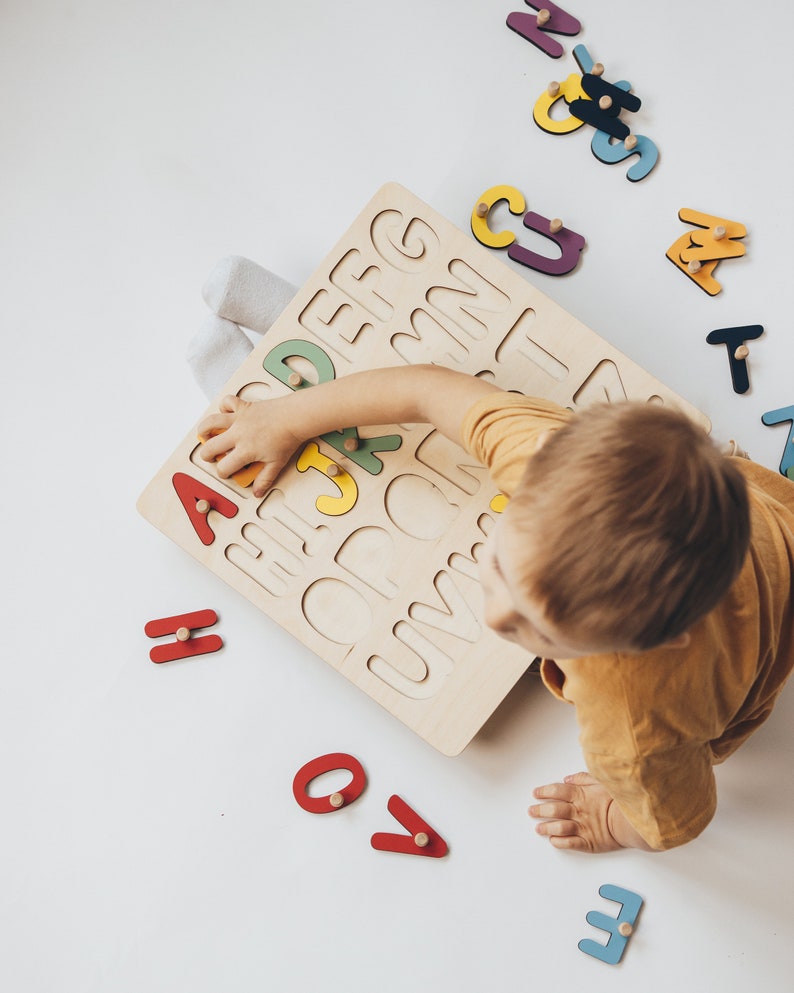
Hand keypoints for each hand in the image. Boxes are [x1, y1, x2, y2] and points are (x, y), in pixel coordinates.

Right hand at [197, 394, 302, 497]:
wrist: (294, 418)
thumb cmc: (287, 439)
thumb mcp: (277, 464)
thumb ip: (265, 479)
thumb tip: (258, 492)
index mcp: (245, 451)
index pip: (224, 467)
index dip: (223, 473)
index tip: (227, 472)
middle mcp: (238, 435)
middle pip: (210, 447)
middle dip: (207, 455)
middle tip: (211, 456)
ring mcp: (238, 419)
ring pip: (211, 422)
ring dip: (204, 429)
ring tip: (205, 434)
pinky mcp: (243, 406)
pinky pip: (227, 402)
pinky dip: (224, 406)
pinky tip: (226, 413)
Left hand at [529, 772, 648, 852]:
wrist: (632, 820)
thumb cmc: (619, 801)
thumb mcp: (602, 781)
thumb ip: (583, 778)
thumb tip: (568, 778)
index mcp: (581, 795)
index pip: (557, 791)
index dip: (544, 792)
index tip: (536, 793)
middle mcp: (579, 811)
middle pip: (554, 809)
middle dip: (540, 810)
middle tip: (531, 811)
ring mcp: (583, 827)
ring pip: (558, 827)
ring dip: (546, 828)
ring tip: (538, 829)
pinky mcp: (589, 842)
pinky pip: (570, 843)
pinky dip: (559, 842)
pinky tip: (553, 841)